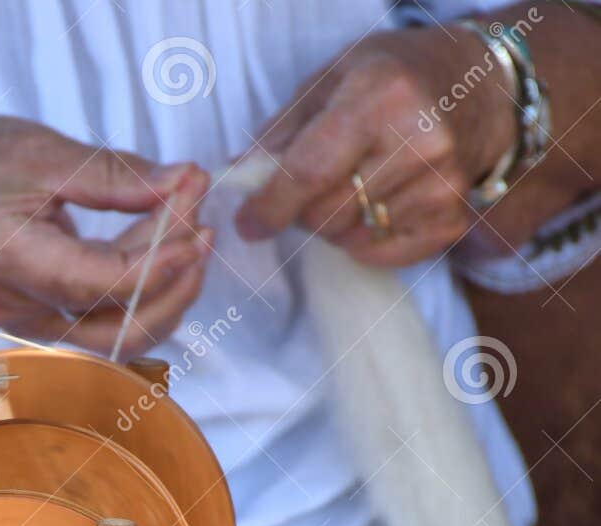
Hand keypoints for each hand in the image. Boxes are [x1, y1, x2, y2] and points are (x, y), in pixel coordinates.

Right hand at [0, 111, 212, 353]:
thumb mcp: (43, 151)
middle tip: (203, 227)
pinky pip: (105, 321)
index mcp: (2, 257)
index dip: (157, 264)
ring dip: (165, 290)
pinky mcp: (40, 325)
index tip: (197, 226)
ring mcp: (25, 326)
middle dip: (172, 286)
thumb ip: (114, 176)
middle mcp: (11, 308)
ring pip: (116, 335)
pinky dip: (141, 288)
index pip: (96, 285)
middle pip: (113, 331)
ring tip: (190, 229)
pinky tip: (163, 245)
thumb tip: (181, 185)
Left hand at [234, 26, 519, 265]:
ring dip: (333, 222)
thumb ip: (284, 127)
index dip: (269, 205)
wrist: (482, 87)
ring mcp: (440, 184)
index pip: (309, 171)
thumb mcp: (336, 75)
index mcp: (380, 95)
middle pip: (324, 213)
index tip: (249, 223)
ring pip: (348, 237)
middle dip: (301, 209)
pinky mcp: (451, 219)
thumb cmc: (397, 76)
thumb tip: (239, 176)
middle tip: (312, 186)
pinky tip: (378, 203)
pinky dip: (363, 240)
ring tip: (354, 184)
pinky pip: (379, 254)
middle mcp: (418, 140)